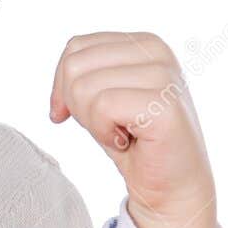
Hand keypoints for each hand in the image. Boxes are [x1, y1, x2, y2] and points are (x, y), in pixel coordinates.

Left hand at [49, 31, 217, 227]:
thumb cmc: (134, 142)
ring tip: (121, 133)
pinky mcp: (163, 105)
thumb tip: (57, 93)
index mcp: (144, 43)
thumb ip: (80, 76)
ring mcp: (163, 76)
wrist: (170, 185)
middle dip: (78, 105)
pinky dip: (105, 133)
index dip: (63, 87)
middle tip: (108, 126)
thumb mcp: (100, 98)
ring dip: (93, 122)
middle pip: (74, 66)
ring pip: (83, 87)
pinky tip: (127, 141)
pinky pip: (102, 106)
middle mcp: (157, 51)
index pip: (76, 47)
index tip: (79, 114)